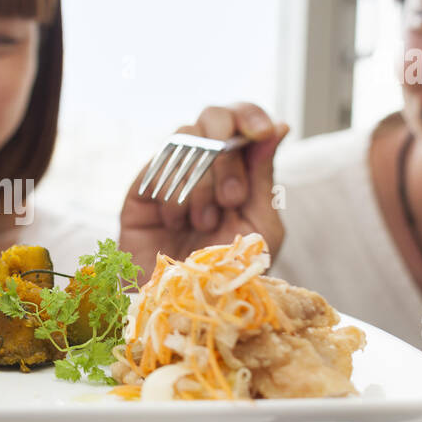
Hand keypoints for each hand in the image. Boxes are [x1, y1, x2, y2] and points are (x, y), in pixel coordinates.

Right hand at [119, 103, 287, 280]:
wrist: (184, 308)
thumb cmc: (228, 274)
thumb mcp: (261, 227)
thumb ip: (265, 176)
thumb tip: (280, 125)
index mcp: (239, 169)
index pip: (242, 118)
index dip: (250, 114)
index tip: (262, 130)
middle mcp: (204, 165)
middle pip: (212, 118)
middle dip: (227, 157)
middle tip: (233, 199)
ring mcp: (172, 173)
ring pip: (185, 138)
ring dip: (202, 182)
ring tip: (204, 222)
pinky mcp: (142, 189)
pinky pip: (158, 165)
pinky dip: (173, 194)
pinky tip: (175, 223)